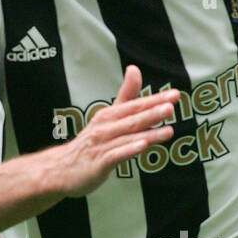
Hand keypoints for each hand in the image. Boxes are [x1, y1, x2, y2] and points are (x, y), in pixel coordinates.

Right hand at [60, 65, 178, 194]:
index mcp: (109, 115)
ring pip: (127, 137)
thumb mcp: (108, 117)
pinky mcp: (99, 163)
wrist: (62, 169)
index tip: (175, 94)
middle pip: (132, 119)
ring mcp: (101, 145)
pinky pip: (116, 155)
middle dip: (152, 112)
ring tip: (168, 129)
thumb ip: (125, 96)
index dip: (155, 100)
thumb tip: (134, 68)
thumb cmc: (91, 143)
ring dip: (148, 133)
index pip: (135, 105)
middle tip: (171, 106)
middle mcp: (105, 127)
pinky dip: (129, 150)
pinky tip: (143, 147)